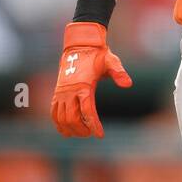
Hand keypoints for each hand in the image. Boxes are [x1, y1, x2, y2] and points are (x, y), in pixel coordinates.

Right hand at [50, 22, 131, 137]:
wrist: (79, 46)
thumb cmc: (98, 55)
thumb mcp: (111, 61)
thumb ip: (119, 72)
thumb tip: (128, 84)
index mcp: (83, 86)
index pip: (87, 111)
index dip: (93, 124)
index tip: (100, 135)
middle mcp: (70, 91)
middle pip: (72, 118)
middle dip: (82, 129)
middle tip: (91, 133)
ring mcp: (61, 93)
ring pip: (61, 118)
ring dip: (71, 129)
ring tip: (82, 133)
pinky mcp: (57, 93)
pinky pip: (53, 113)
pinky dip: (58, 123)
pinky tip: (67, 130)